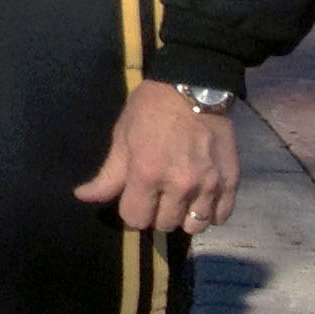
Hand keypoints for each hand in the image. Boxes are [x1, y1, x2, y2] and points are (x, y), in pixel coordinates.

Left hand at [74, 78, 240, 232]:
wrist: (195, 87)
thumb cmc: (151, 109)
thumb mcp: (122, 137)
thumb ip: (108, 174)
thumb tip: (83, 196)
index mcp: (147, 174)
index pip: (135, 219)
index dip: (131, 211)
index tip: (134, 198)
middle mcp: (180, 185)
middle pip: (164, 224)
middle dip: (156, 213)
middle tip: (157, 195)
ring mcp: (209, 185)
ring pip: (194, 226)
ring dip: (184, 217)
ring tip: (180, 199)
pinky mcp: (231, 182)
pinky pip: (221, 217)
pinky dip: (210, 213)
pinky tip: (201, 199)